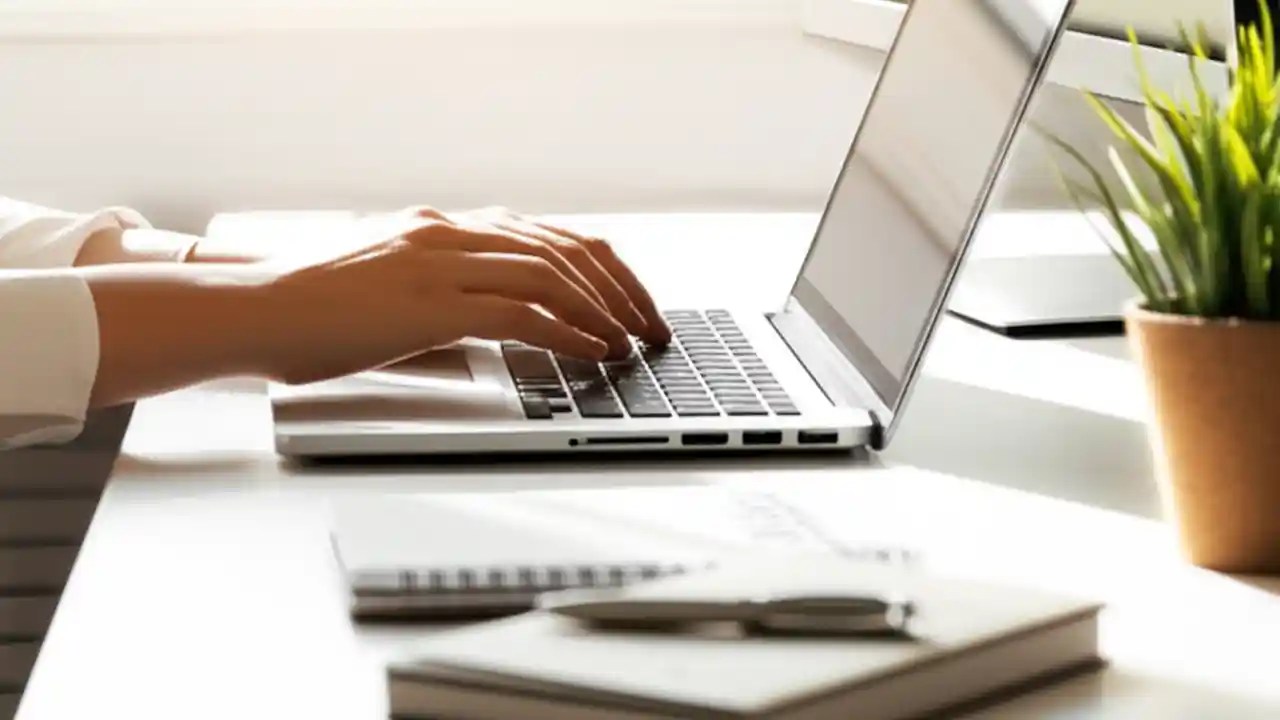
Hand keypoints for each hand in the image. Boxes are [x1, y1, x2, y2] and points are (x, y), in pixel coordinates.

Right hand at [261, 209, 669, 384]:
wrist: (254, 308)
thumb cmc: (315, 308)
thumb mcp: (393, 285)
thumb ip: (448, 292)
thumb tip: (502, 324)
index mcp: (446, 226)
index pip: (548, 234)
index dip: (601, 267)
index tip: (629, 300)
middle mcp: (452, 232)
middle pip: (566, 248)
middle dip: (620, 289)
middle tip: (650, 325)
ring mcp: (442, 262)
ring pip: (553, 275)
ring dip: (605, 312)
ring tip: (632, 343)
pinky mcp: (431, 302)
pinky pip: (523, 313)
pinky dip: (569, 333)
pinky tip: (593, 352)